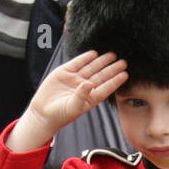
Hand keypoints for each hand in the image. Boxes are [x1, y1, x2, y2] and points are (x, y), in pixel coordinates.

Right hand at [8, 50, 127, 151]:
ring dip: (102, 61)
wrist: (43, 112)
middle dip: (112, 68)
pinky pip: (77, 63)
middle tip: (123, 61)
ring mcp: (75, 79)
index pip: (106, 87)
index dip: (115, 81)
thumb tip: (88, 83)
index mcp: (90, 98)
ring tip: (112, 55)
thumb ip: (81, 96)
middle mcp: (85, 87)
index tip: (125, 74)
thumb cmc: (60, 115)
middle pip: (101, 76)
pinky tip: (94, 53)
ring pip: (91, 68)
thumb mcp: (72, 107)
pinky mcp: (65, 73)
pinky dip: (85, 58)